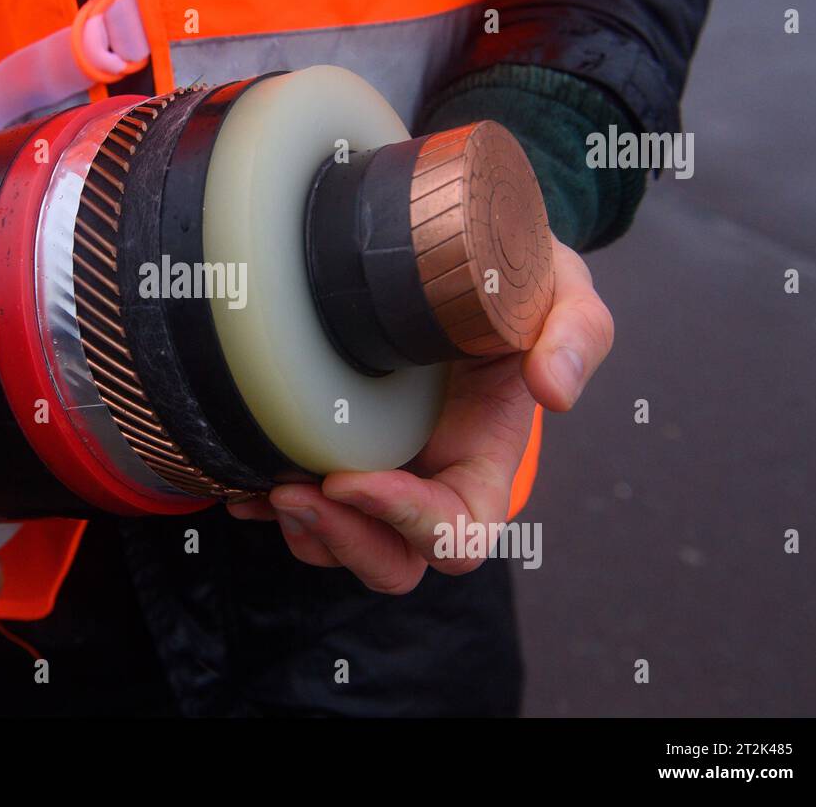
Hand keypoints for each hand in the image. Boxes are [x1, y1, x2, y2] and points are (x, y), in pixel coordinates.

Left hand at [228, 239, 612, 593]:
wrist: (457, 254)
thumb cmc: (514, 283)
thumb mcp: (563, 291)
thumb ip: (577, 334)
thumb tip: (554, 393)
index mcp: (485, 458)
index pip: (457, 530)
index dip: (407, 521)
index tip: (352, 477)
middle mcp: (430, 479)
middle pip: (393, 561)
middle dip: (342, 540)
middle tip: (291, 492)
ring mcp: (381, 470)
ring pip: (340, 543)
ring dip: (301, 531)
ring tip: (263, 487)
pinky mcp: (335, 448)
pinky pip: (303, 506)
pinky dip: (267, 507)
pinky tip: (238, 485)